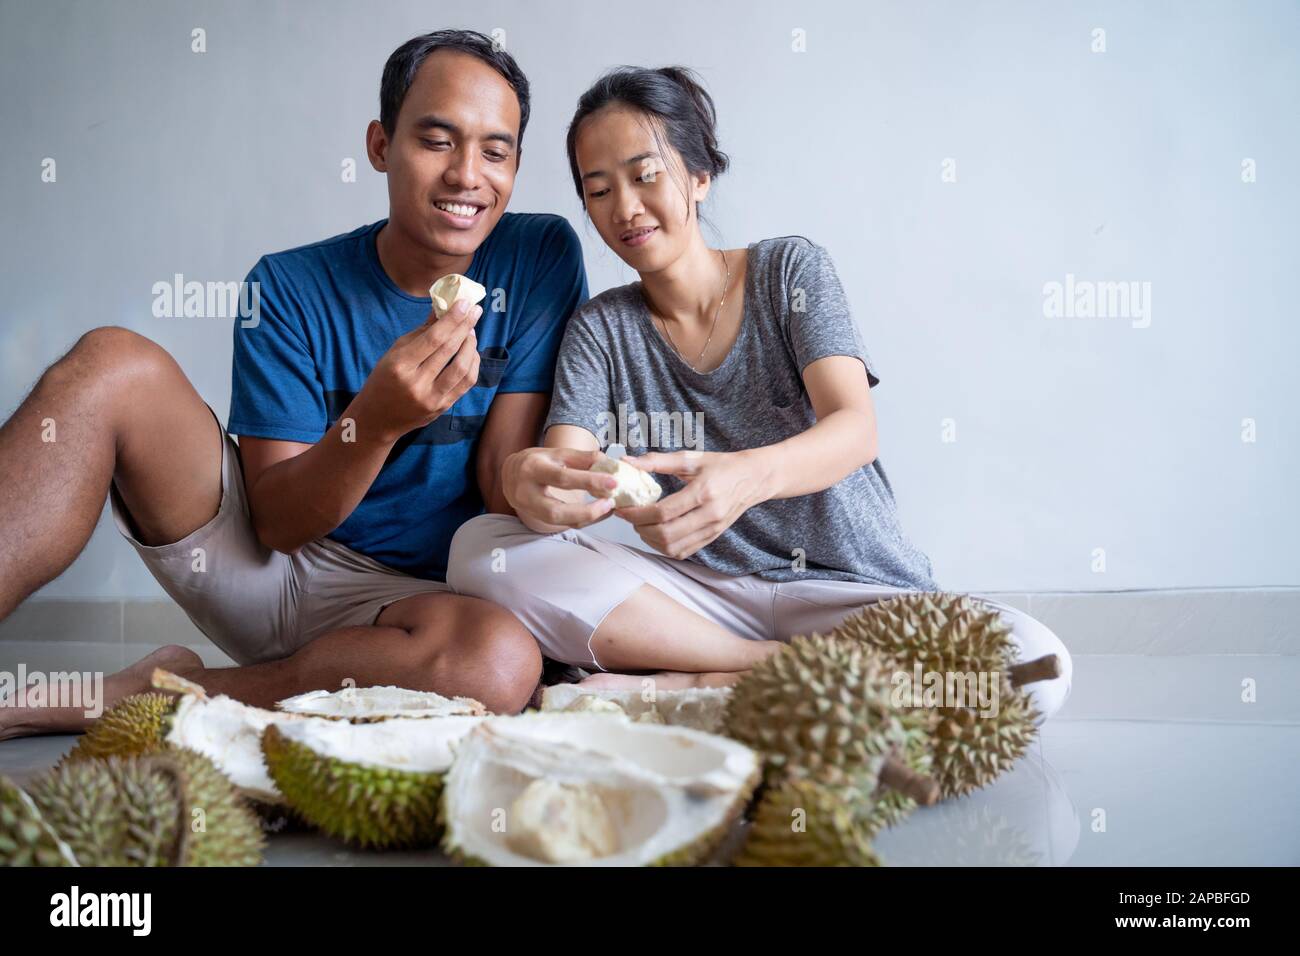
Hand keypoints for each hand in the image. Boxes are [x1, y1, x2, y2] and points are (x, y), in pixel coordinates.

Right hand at [351, 299, 481, 442]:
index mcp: (401, 365)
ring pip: (462, 368)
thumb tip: (442, 308)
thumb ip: (421, 332)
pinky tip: (471, 351)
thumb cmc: (384, 379)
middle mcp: (417, 383)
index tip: (465, 303)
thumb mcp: (395, 352)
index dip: (452, 319)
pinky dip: (473, 364)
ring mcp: (432, 398)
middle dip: (465, 327)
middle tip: (475, 311)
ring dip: (471, 346)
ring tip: (471, 331)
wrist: (378, 418)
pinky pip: (466, 383)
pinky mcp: (443, 408)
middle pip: (449, 350)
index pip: (433, 338)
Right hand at [502, 447, 620, 531]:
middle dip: (587, 510)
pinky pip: (561, 524)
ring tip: (607, 509)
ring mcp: (528, 509)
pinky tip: (598, 513)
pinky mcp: (534, 518)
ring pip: (558, 522)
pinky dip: (582, 520)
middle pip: (557, 509)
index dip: (589, 481)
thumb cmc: (538, 461)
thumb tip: (609, 464)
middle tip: (611, 503)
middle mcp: (526, 491)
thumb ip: (582, 458)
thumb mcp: (557, 453)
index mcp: (533, 468)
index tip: (613, 482)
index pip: (562, 478)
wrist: (511, 474)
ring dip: (586, 518)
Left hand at [614, 450, 768, 558]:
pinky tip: (656, 534)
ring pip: (673, 547)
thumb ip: (658, 461)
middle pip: (666, 533)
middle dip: (640, 528)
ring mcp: (712, 529)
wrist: (753, 478)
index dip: (637, 513)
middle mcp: (709, 514)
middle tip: (629, 517)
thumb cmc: (721, 465)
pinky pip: (683, 552)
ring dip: (650, 540)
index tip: (622, 508)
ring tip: (641, 525)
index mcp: (703, 492)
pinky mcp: (712, 537)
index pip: (663, 512)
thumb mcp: (691, 458)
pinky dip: (664, 547)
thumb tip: (628, 461)